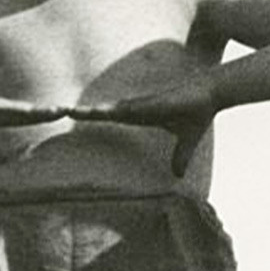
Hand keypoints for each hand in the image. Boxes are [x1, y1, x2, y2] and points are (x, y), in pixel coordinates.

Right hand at [0, 83, 67, 163]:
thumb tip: (5, 161)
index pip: (25, 118)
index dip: (44, 117)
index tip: (64, 116)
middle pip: (26, 111)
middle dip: (47, 112)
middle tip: (70, 111)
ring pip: (14, 108)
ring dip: (35, 110)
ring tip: (55, 110)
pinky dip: (9, 110)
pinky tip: (22, 110)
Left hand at [69, 74, 219, 176]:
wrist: (210, 95)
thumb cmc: (197, 113)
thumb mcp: (187, 142)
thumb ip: (180, 156)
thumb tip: (179, 175)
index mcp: (140, 115)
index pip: (109, 117)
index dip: (92, 117)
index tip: (72, 117)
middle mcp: (137, 109)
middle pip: (103, 111)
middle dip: (83, 113)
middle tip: (59, 112)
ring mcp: (143, 105)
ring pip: (111, 109)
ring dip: (92, 111)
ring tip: (70, 112)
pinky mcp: (153, 103)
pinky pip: (129, 108)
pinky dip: (113, 110)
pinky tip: (99, 111)